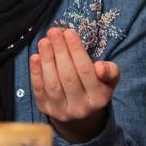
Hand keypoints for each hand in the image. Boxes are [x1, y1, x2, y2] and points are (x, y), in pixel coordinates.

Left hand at [30, 27, 120, 143]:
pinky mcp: (46, 110)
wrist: (81, 113)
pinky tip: (35, 57)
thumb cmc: (96, 87)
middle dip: (60, 51)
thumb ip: (110, 71)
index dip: (76, 50)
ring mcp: (61, 111)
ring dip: (47, 60)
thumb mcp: (110, 79)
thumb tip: (99, 67)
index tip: (69, 32)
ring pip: (52, 83)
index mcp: (99, 98)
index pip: (86, 71)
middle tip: (53, 32)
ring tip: (44, 41)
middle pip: (68, 76)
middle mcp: (81, 108)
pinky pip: (39, 90)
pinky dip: (36, 72)